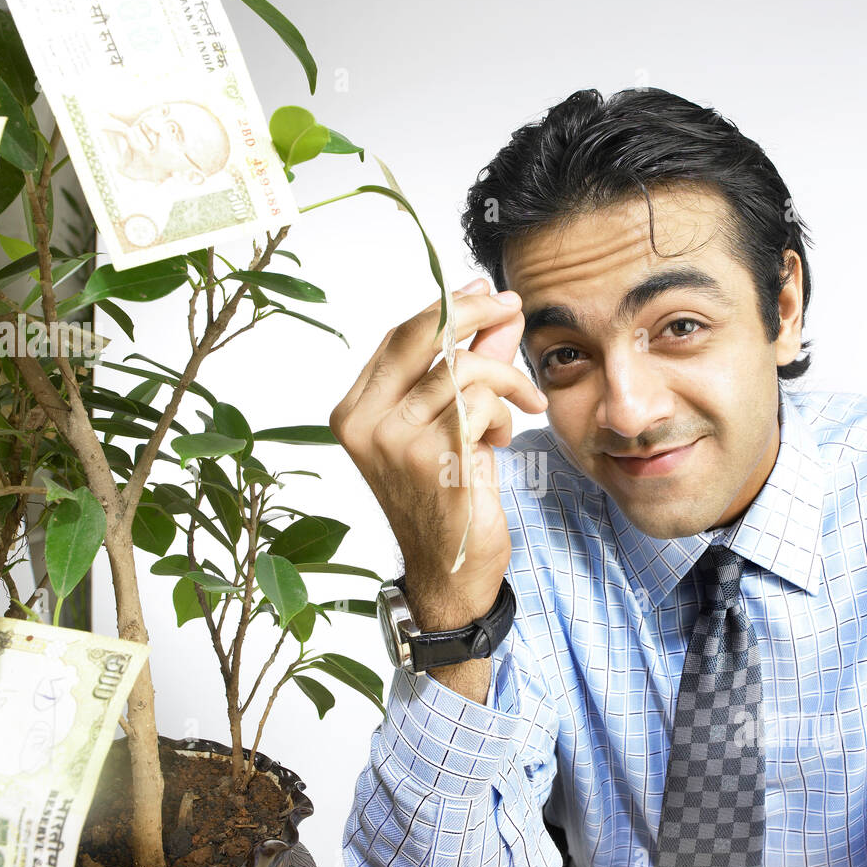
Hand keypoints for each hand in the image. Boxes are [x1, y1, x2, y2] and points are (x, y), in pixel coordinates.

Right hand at [329, 277, 544, 628]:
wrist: (448, 573)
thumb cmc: (446, 498)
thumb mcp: (450, 422)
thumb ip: (466, 364)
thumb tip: (493, 307)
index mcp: (354, 413)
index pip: (399, 338)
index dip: (446, 308)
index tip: (483, 294)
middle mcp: (366, 425)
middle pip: (423, 336)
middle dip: (474, 313)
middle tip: (511, 308)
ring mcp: (397, 443)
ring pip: (462, 370)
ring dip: (503, 383)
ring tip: (512, 413)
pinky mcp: (436, 459)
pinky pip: (481, 403)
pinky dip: (504, 414)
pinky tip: (503, 440)